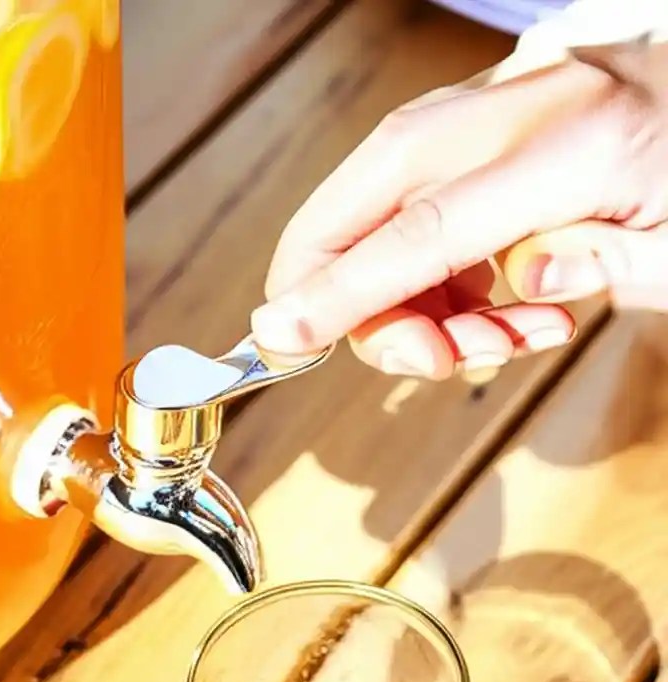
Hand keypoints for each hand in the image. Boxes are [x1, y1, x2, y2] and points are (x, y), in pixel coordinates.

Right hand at [251, 43, 667, 378]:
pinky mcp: (455, 136)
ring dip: (412, 308)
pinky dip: (429, 280)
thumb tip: (519, 284)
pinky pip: (401, 221)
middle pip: (359, 220)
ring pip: (370, 229)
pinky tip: (503, 305)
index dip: (339, 296)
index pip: (416, 235)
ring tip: (501, 336)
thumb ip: (608, 264)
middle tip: (443, 360)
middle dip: (370, 314)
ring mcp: (464, 120)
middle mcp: (494, 118)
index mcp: (563, 143)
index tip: (277, 339)